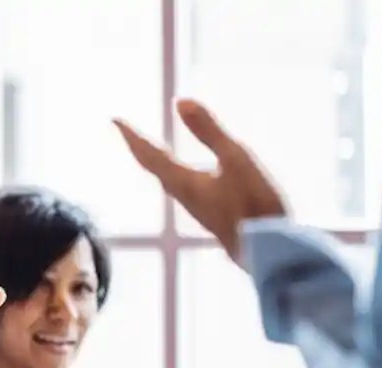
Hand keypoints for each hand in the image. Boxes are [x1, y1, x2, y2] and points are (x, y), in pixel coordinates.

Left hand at [113, 99, 286, 263]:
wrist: (267, 252)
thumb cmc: (253, 206)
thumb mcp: (235, 159)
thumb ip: (209, 131)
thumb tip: (180, 101)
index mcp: (183, 182)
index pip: (149, 154)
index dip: (132, 136)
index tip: (114, 119)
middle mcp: (183, 196)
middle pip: (153, 167)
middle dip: (139, 147)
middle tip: (127, 130)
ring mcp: (197, 207)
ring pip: (166, 179)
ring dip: (154, 160)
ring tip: (150, 148)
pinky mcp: (210, 214)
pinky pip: (182, 187)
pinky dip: (173, 171)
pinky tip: (183, 175)